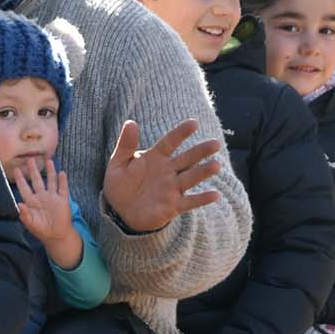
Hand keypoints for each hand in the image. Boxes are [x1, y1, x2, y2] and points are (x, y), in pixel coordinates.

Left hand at [14, 160, 79, 264]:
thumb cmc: (41, 230)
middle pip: (37, 181)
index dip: (21, 179)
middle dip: (33, 170)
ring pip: (51, 181)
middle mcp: (42, 197)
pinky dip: (63, 181)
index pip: (25, 188)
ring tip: (48, 161)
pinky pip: (63, 189)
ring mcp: (53, 197)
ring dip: (50, 171)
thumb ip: (24, 214)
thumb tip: (18, 204)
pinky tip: (62, 173)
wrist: (56, 235)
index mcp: (32, 202)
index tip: (16, 169)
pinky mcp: (63, 200)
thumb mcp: (31, 223)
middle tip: (30, 159)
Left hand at [103, 119, 223, 234]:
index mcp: (155, 157)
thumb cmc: (120, 184)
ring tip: (216, 165)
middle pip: (187, 158)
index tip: (194, 123)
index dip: (181, 133)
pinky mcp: (174, 205)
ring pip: (191, 178)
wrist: (120, 211)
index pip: (170, 142)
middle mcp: (168, 170)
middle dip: (201, 151)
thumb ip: (126, 145)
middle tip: (216, 143)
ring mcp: (172, 188)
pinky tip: (215, 195)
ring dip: (204, 172)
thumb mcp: (118, 163)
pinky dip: (202, 199)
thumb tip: (130, 122)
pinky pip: (190, 202)